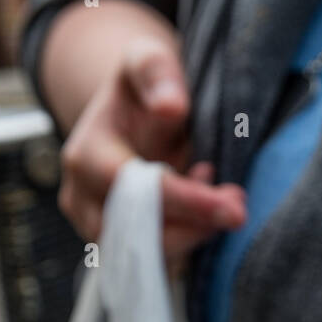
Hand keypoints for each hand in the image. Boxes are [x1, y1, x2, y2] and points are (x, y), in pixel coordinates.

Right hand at [57, 36, 244, 259]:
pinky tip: (208, 211)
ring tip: (224, 199)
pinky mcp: (120, 247)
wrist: (130, 113)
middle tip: (239, 206)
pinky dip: (189, 243)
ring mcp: (96, 228)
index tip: (233, 205)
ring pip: (149, 258)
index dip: (185, 202)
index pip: (133, 191)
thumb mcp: (145, 59)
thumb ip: (156, 72)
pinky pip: (157, 262)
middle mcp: (82, 199)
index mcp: (86, 156)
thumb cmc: (142, 85)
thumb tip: (172, 105)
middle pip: (137, 237)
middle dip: (194, 227)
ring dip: (195, 236)